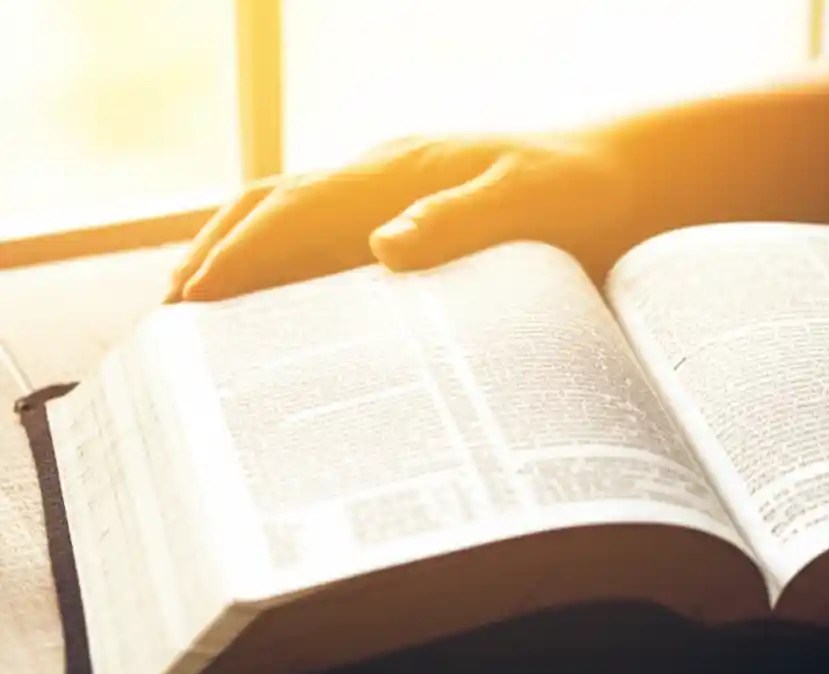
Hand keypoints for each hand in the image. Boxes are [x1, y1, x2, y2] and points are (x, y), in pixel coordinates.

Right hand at [167, 133, 635, 300]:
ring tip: (199, 312)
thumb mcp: (530, 202)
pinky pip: (329, 240)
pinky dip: (287, 267)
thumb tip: (380, 245)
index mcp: (399, 169)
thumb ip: (460, 219)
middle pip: (273, 204)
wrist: (619, 177)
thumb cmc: (579, 189)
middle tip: (173, 313)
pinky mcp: (407, 218)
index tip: (197, 298)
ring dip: (241, 255)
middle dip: (217, 250)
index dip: (241, 251)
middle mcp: (382, 177)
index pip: (295, 207)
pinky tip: (276, 308)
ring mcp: (390, 195)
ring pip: (291, 217)